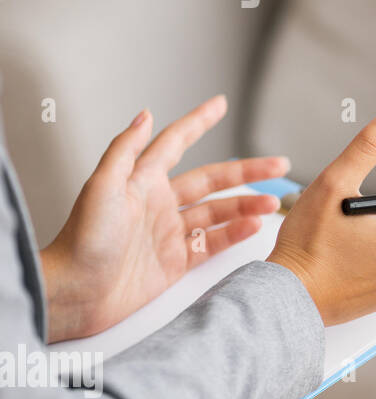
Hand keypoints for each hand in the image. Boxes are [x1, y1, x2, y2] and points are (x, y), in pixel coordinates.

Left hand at [40, 95, 287, 342]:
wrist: (74, 294)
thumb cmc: (81, 240)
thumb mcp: (101, 187)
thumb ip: (126, 150)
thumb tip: (145, 115)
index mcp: (142, 181)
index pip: (176, 143)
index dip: (198, 122)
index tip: (220, 104)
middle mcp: (159, 204)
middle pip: (212, 179)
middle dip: (247, 170)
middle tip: (279, 165)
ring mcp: (169, 233)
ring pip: (219, 212)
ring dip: (247, 206)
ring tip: (272, 202)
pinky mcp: (174, 262)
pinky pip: (212, 243)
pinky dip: (235, 235)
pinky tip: (254, 227)